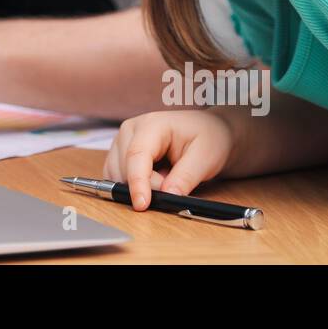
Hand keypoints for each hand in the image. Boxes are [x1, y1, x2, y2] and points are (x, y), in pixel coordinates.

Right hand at [102, 110, 235, 209]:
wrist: (209, 132)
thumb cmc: (208, 139)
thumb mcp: (205, 158)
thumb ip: (185, 177)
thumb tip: (167, 195)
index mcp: (152, 124)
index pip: (136, 155)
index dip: (137, 182)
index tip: (142, 204)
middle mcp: (131, 129)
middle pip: (125, 167)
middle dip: (147, 186)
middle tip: (174, 184)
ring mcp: (123, 140)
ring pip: (118, 174)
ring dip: (140, 186)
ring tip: (167, 177)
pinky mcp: (121, 152)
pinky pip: (117, 176)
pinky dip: (134, 185)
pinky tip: (154, 178)